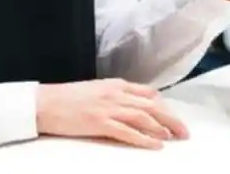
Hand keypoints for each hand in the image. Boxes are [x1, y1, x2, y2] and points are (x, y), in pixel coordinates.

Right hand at [36, 78, 188, 149]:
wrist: (45, 103)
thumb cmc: (67, 98)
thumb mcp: (96, 90)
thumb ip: (115, 95)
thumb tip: (132, 104)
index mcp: (116, 85)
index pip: (148, 93)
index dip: (163, 106)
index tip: (172, 117)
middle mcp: (116, 94)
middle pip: (152, 106)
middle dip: (171, 119)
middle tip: (183, 132)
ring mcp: (109, 108)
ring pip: (144, 118)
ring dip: (162, 128)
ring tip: (174, 138)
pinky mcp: (100, 123)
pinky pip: (128, 132)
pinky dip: (144, 139)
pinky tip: (155, 145)